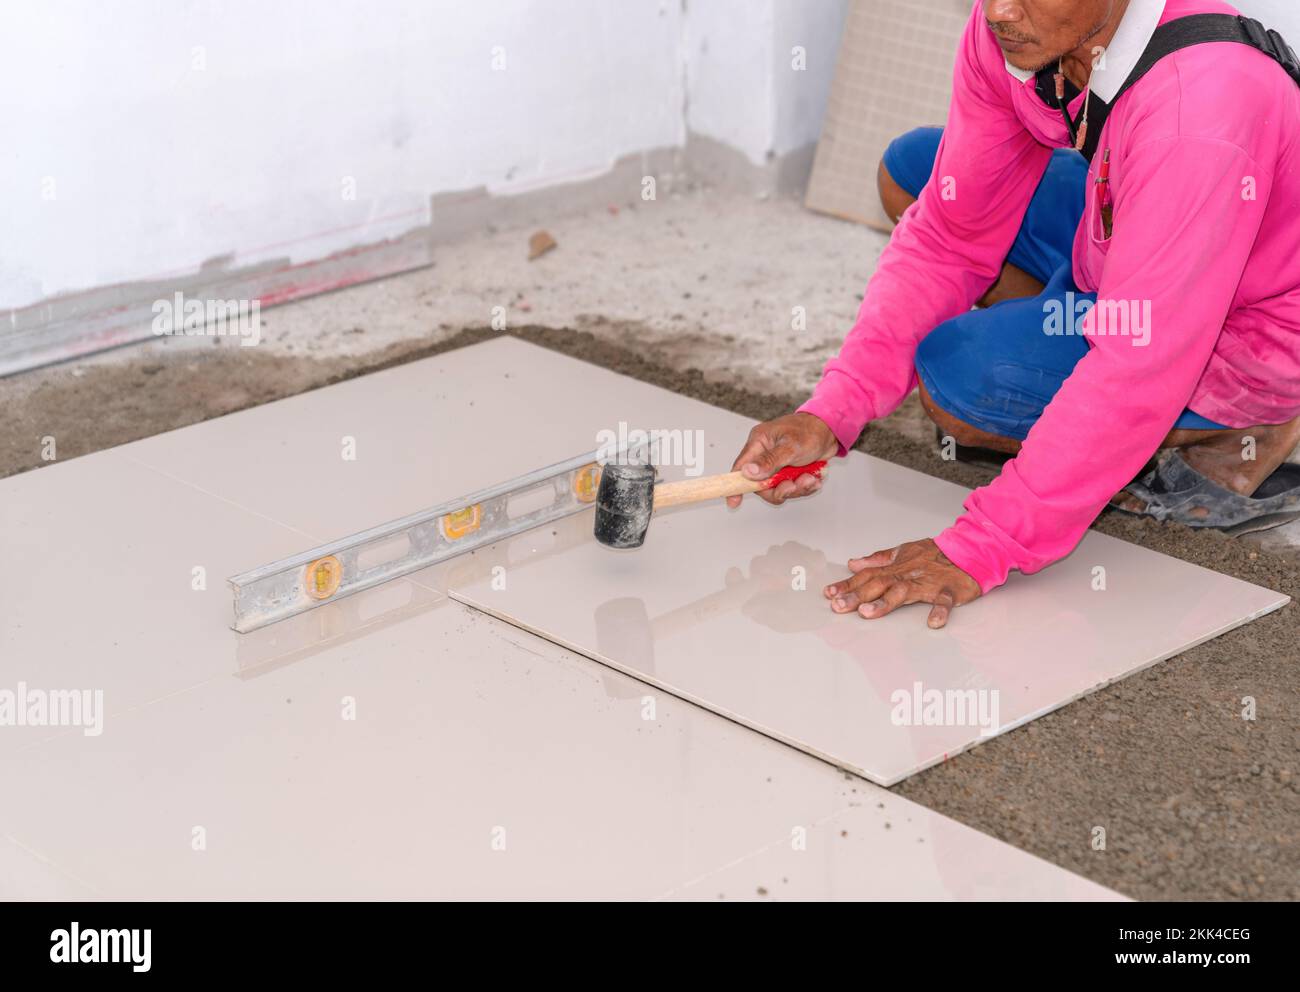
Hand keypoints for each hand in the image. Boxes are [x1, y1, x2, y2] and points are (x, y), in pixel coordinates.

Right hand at [727, 412, 839, 507]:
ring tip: (810, 478)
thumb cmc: (811, 431)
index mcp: (759, 443)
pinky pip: (791, 488)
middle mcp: (764, 454)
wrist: (831, 430)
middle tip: (795, 485)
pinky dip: (803, 486)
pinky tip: (814, 478)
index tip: (734, 502)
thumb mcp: (790, 447)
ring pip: (778, 489)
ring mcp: (776, 464)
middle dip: (780, 489)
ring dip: (796, 488)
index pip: (740, 467)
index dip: (736, 485)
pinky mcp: (788, 471)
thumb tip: (748, 472)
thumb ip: (769, 461)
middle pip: (761, 484)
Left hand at [823, 538, 980, 628]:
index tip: (829, 594)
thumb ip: (878, 559)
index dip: (847, 585)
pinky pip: (945, 602)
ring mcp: (928, 582)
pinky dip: (940, 611)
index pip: (867, 576)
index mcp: (897, 567)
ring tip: (867, 613)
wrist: (970, 550)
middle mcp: (908, 574)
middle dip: (857, 595)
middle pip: (879, 584)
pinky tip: (933, 622)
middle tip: (839, 606)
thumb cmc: (936, 554)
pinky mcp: (950, 590)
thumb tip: (853, 563)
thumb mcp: (903, 551)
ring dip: (886, 602)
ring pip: (904, 592)